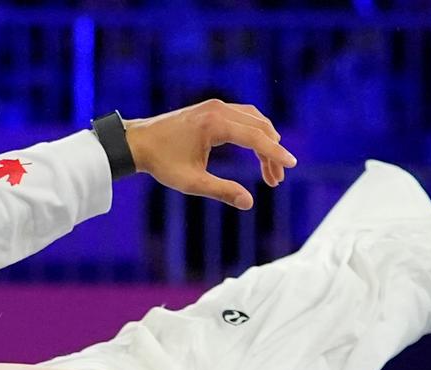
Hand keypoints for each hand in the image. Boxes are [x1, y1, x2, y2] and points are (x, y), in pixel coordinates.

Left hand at [125, 100, 296, 209]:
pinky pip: (243, 116)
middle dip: (272, 153)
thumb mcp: (192, 183)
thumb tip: (249, 203)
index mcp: (215, 125)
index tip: (291, 166)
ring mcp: (215, 106)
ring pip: (254, 119)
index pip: (256, 138)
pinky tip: (258, 149)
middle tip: (276, 180)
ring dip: (265, 141)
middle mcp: (218, 109)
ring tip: (270, 169)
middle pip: (259, 128)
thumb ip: (222, 191)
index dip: (276, 154)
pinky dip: (255, 131)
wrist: (138, 142)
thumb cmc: (163, 163)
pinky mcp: (212, 108)